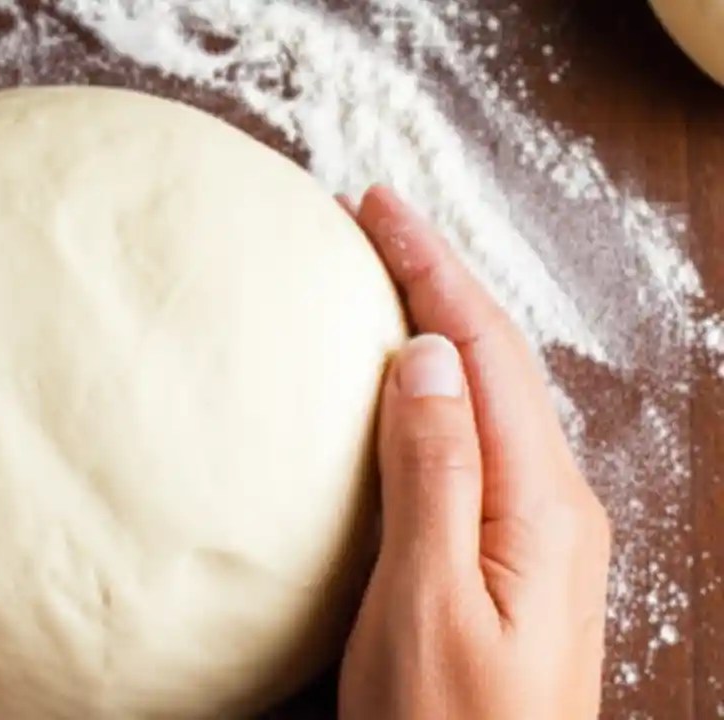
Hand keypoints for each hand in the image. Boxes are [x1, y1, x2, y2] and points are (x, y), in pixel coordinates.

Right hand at [337, 187, 611, 718]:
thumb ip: (434, 475)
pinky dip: (440, 385)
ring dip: (439, 324)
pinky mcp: (514, 556)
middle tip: (372, 221)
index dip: (429, 268)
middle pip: (495, 359)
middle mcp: (553, 504)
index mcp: (539, 504)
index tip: (375, 206)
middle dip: (436, 278)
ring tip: (386, 277)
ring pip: (489, 394)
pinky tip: (407, 382)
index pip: (482, 350)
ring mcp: (539, 532)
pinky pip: (479, 438)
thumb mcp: (428, 604)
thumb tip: (426, 357)